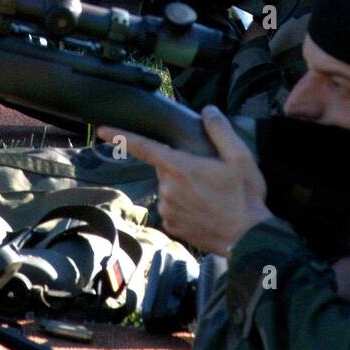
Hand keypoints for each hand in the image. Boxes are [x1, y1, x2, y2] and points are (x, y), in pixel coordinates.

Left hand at [98, 105, 269, 254]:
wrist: (248, 238)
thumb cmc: (245, 196)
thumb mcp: (240, 157)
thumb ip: (220, 130)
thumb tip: (207, 111)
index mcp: (180, 168)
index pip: (143, 147)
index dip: (120, 136)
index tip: (101, 130)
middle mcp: (168, 189)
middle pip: (164, 167)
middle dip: (181, 166)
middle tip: (208, 173)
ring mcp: (168, 210)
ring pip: (169, 188)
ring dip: (183, 187)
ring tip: (211, 195)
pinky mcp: (172, 227)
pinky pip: (172, 208)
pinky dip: (185, 205)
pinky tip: (205, 209)